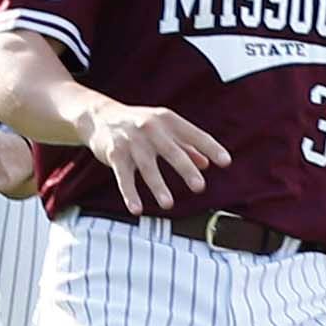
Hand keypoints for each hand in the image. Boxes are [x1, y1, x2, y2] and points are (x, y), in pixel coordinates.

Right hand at [79, 99, 231, 213]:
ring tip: (168, 204)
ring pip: (147, 166)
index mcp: (168, 120)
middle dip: (185, 169)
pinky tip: (137, 209)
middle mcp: (151, 127)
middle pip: (171, 151)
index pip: (194, 134)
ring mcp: (132, 141)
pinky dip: (129, 193)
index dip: (211, 147)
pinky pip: (123, 176)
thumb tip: (206, 163)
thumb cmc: (138, 124)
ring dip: (158, 185)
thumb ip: (185, 145)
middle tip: (199, 187)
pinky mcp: (114, 153)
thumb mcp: (163, 129)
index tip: (226, 162)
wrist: (99, 116)